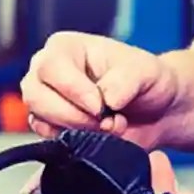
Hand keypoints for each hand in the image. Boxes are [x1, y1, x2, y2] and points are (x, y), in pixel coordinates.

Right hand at [22, 31, 181, 149]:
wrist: (157, 111)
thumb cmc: (146, 80)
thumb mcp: (145, 71)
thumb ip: (125, 81)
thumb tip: (106, 100)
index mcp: (64, 48)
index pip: (51, 67)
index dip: (75, 91)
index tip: (102, 105)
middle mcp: (47, 73)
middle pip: (36, 96)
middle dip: (74, 116)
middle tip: (105, 119)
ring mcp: (45, 102)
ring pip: (40, 121)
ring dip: (77, 131)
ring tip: (107, 126)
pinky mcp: (49, 128)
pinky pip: (47, 140)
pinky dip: (73, 144)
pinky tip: (97, 136)